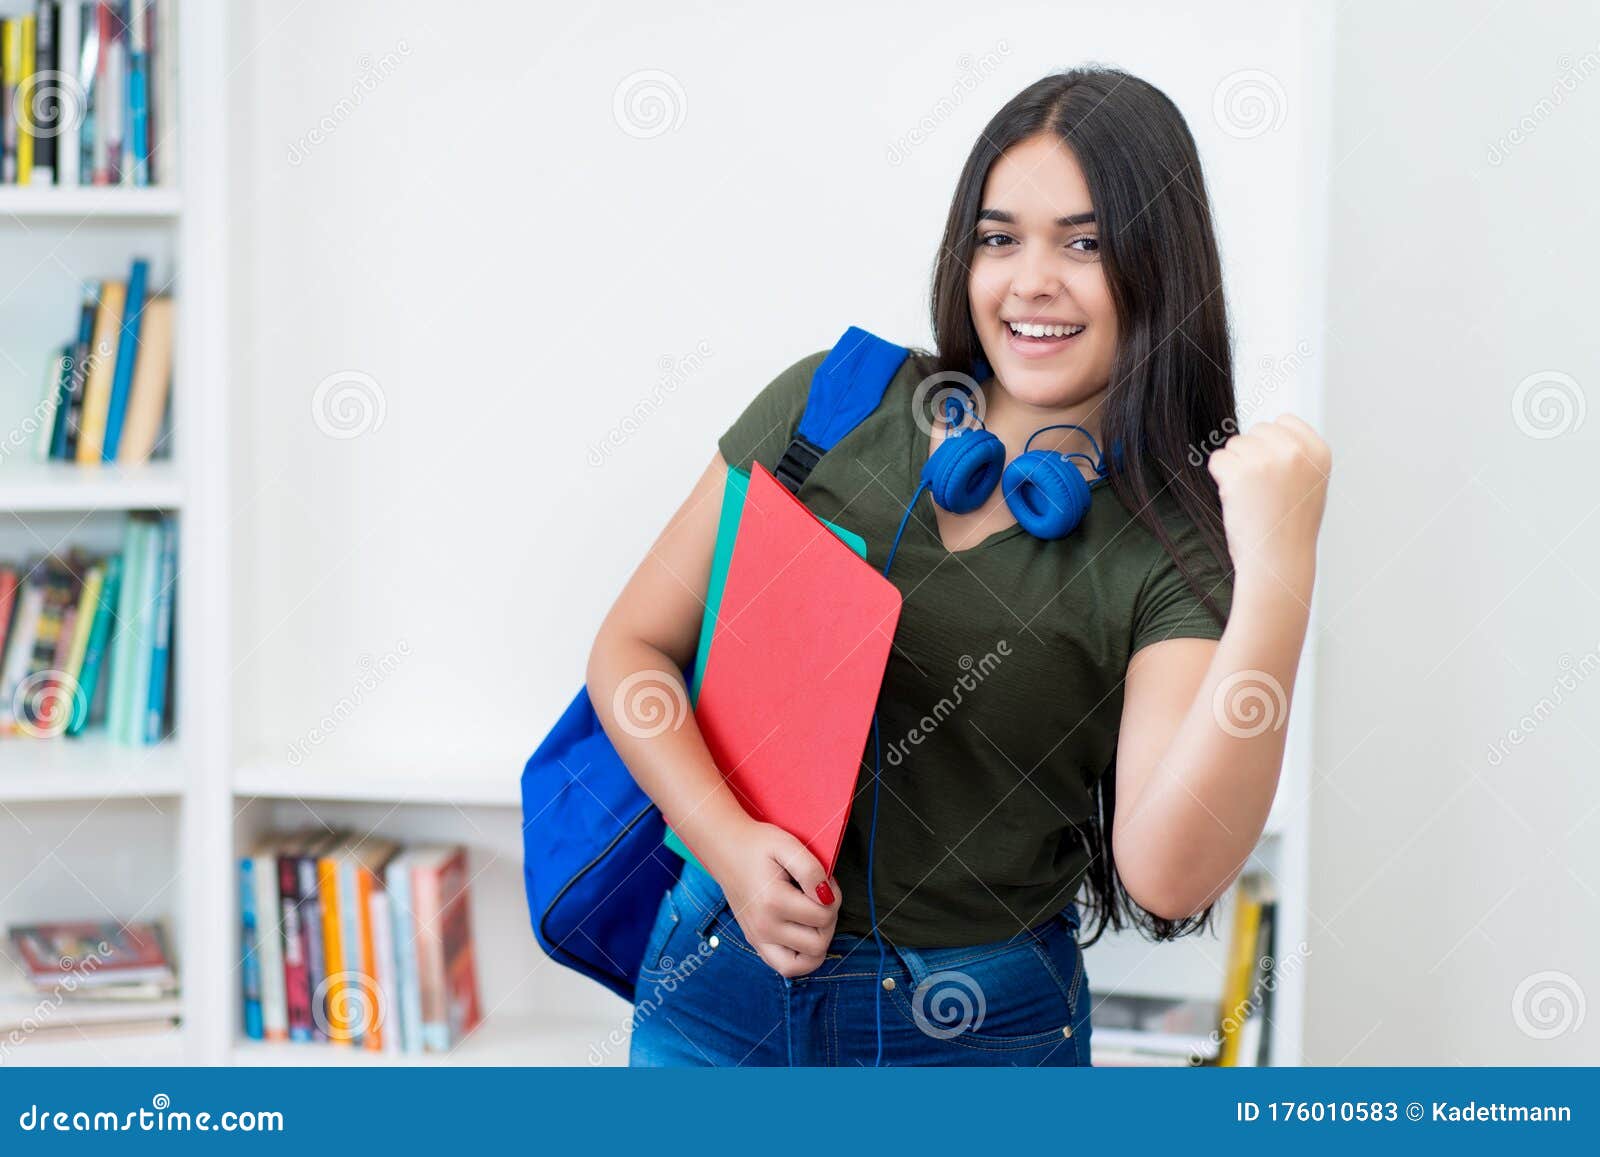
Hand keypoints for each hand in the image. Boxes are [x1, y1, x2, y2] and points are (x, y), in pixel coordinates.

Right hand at [702, 819, 840, 978]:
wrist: (725, 849)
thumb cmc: (758, 845)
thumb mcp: (787, 845)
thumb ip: (811, 870)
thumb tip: (827, 898)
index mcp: (773, 902)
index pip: (824, 916)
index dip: (833, 896)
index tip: (824, 881)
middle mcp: (764, 927)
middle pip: (818, 943)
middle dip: (828, 920)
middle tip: (820, 898)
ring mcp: (759, 939)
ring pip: (806, 963)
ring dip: (818, 941)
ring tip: (813, 917)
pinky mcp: (757, 943)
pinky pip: (787, 967)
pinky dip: (802, 957)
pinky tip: (803, 934)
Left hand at [1206, 414, 1331, 585]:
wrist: (1279, 561)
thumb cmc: (1290, 525)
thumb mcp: (1309, 482)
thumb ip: (1295, 453)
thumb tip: (1264, 430)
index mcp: (1318, 451)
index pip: (1284, 420)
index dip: (1271, 443)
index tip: (1275, 471)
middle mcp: (1295, 452)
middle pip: (1256, 430)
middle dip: (1252, 454)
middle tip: (1262, 490)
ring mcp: (1267, 461)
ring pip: (1234, 444)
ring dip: (1235, 467)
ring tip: (1252, 497)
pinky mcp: (1239, 473)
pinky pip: (1217, 459)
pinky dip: (1220, 477)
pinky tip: (1237, 499)